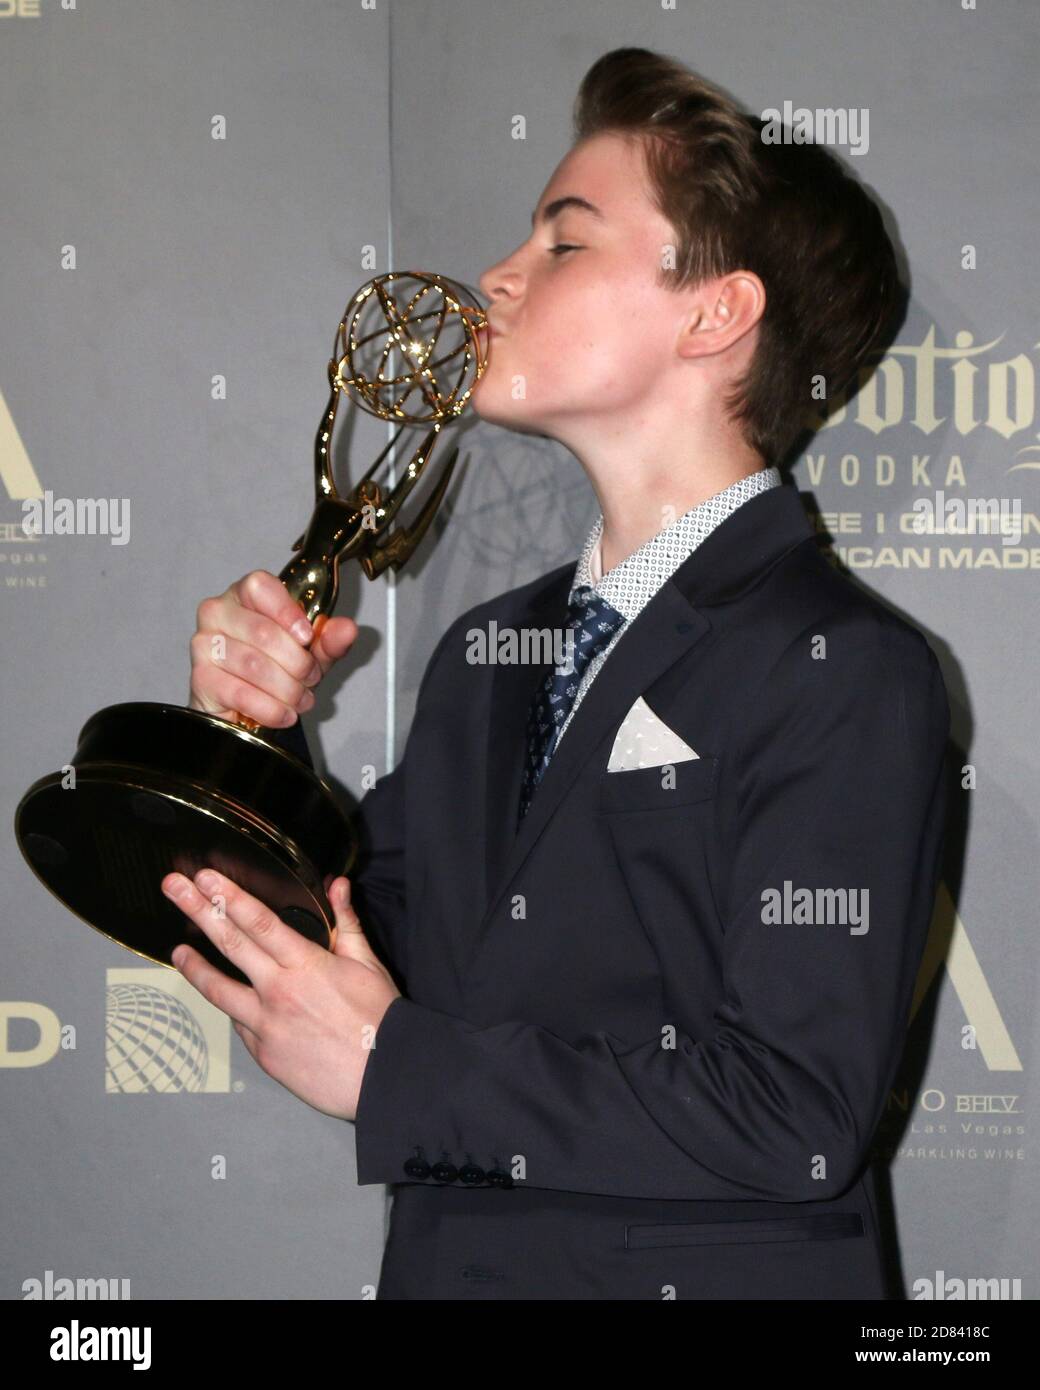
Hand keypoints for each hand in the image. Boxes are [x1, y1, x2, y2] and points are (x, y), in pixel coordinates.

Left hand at [161, 867, 400, 1120]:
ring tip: (177, 951)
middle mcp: (280, 992)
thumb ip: (345, 921)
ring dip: (194, 967)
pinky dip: (235, 1009)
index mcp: (307, 964)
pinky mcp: (263, 1053)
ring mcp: (266, 1025)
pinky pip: (241, 1025)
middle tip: (173, 887)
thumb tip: (338, 886)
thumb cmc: (380, 1020)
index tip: (205, 878)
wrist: (384, 1076)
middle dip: (198, 910)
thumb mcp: (368, 962)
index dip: (229, 896)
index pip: (259, 921)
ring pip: (219, 990)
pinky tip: (230, 1000)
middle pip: (230, 943)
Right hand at [189, 569, 358, 728]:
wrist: (244, 706)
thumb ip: (330, 639)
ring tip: (299, 699)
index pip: (260, 586)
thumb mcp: (310, 652)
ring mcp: (204, 644)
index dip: (287, 612)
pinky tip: (284, 713)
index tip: (307, 637)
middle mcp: (217, 612)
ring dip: (288, 689)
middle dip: (298, 663)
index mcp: (244, 594)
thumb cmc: (276, 668)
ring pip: (255, 665)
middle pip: (263, 631)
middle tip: (311, 678)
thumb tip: (347, 629)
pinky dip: (271, 709)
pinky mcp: (200, 678)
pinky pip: (241, 694)